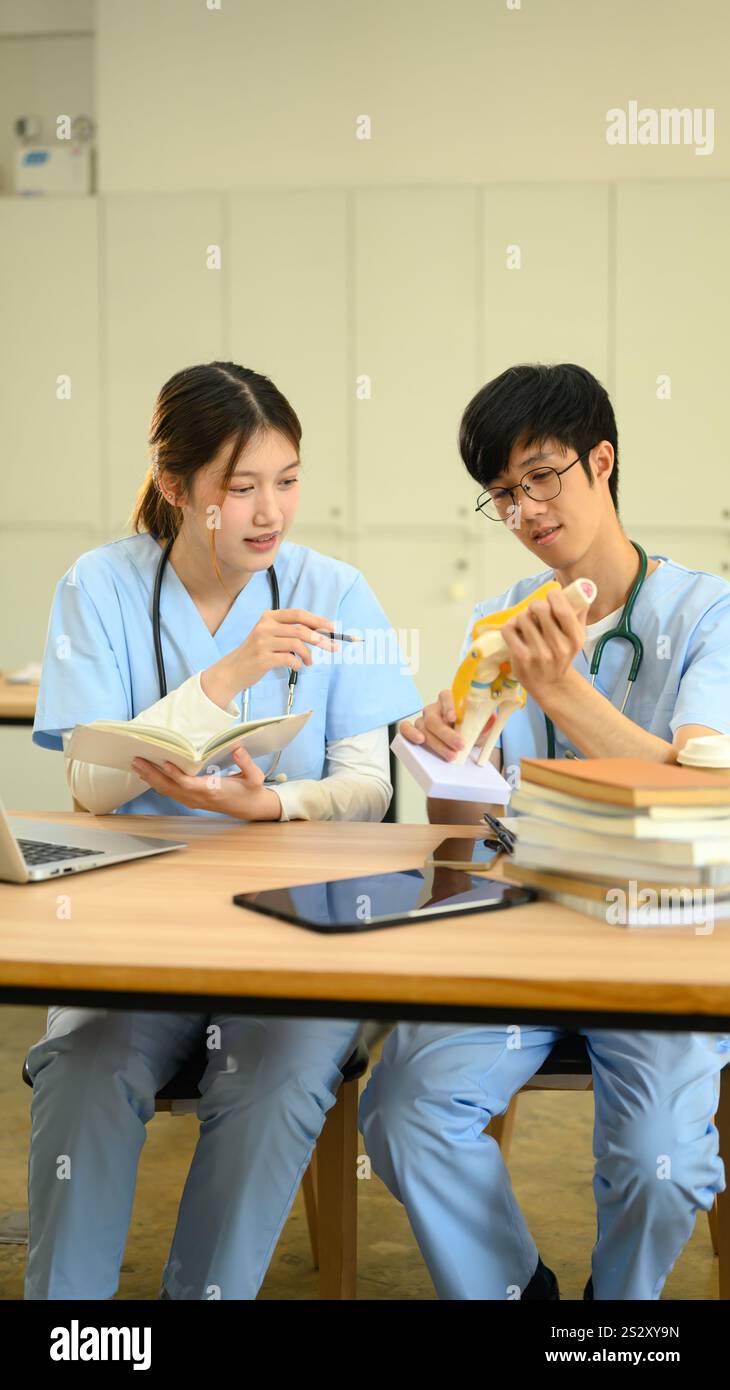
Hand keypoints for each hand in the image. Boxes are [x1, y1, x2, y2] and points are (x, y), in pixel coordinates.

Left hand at [131, 746, 282, 820]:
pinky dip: (156, 783)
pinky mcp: (191, 800)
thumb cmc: (250, 791)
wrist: (250, 808)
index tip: (164, 763)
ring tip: (136, 765)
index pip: (189, 784)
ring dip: (150, 778)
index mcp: (213, 790)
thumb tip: (237, 747)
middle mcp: (199, 797)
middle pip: (171, 788)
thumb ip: (246, 762)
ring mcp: (193, 801)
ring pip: (167, 791)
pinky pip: (170, 792)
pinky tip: (147, 775)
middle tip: (137, 761)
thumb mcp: (255, 777)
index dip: (175, 775)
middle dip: (152, 774)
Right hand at [231, 607, 337, 685]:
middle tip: (333, 647)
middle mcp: (265, 626)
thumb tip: (320, 632)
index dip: (318, 620)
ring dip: (308, 654)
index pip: (298, 614)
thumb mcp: (270, 635)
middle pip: (301, 629)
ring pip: (297, 644)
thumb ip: (290, 631)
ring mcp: (263, 642)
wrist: (233, 669)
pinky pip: (289, 659)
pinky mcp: (262, 658)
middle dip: (321, 639)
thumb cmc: (257, 653)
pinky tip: (297, 666)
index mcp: (269, 617)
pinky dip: (298, 664)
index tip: (333, 627)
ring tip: (309, 662)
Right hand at [400, 689, 496, 761]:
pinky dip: (410, 733)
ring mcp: (422, 720)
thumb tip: (491, 719)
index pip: (446, 697)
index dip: (449, 706)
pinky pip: (405, 728)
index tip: (455, 718)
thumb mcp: (480, 727)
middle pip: (435, 719)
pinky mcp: (413, 731)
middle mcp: (434, 709)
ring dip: (437, 743)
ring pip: (423, 728)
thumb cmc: (469, 732)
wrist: (461, 745)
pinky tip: (419, 741)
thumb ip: (485, 722)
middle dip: (448, 734)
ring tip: (450, 755)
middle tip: (461, 745)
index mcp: (450, 702)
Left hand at [500, 587, 587, 702]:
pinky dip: (509, 626)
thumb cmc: (562, 654)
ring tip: (525, 624)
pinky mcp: (522, 658)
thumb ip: (580, 613)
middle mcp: (559, 647)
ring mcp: (539, 654)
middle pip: (540, 609)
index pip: (562, 608)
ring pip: (523, 618)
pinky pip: (509, 630)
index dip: (553, 596)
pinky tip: (515, 631)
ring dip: (521, 617)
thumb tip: (582, 589)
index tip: (550, 597)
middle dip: (534, 605)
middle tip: (535, 611)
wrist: (550, 683)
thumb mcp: (577, 637)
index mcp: (575, 638)